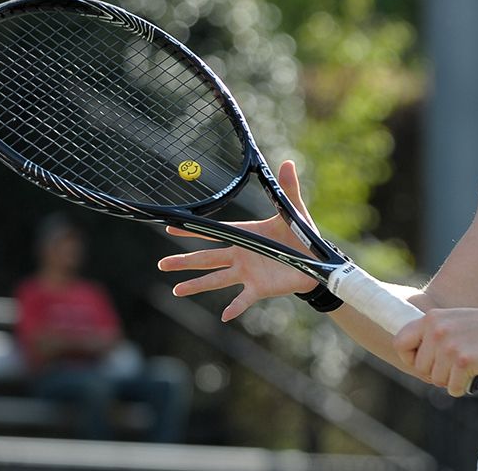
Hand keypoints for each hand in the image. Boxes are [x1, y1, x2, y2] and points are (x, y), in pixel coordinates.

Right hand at [158, 160, 317, 320]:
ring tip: (176, 290)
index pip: (215, 231)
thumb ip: (288, 188)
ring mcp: (248, 273)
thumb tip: (287, 162)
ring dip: (197, 285)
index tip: (171, 227)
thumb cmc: (302, 235)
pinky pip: (243, 299)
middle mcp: (242, 255)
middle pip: (207, 258)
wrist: (316, 260)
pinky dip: (234, 307)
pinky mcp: (259, 288)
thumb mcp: (294, 211)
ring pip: (217, 279)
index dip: (193, 230)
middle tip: (162, 264)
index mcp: (246, 235)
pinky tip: (223, 315)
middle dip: (184, 261)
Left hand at [394, 304, 477, 396]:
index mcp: (430, 319)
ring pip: (436, 380)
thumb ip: (430, 335)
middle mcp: (437, 331)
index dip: (409, 358)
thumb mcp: (451, 320)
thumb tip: (410, 363)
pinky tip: (473, 373)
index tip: (423, 361)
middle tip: (453, 365)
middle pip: (420, 368)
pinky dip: (462, 386)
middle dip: (435, 372)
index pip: (400, 343)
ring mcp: (450, 346)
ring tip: (465, 366)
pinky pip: (452, 387)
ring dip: (450, 379)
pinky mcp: (464, 361)